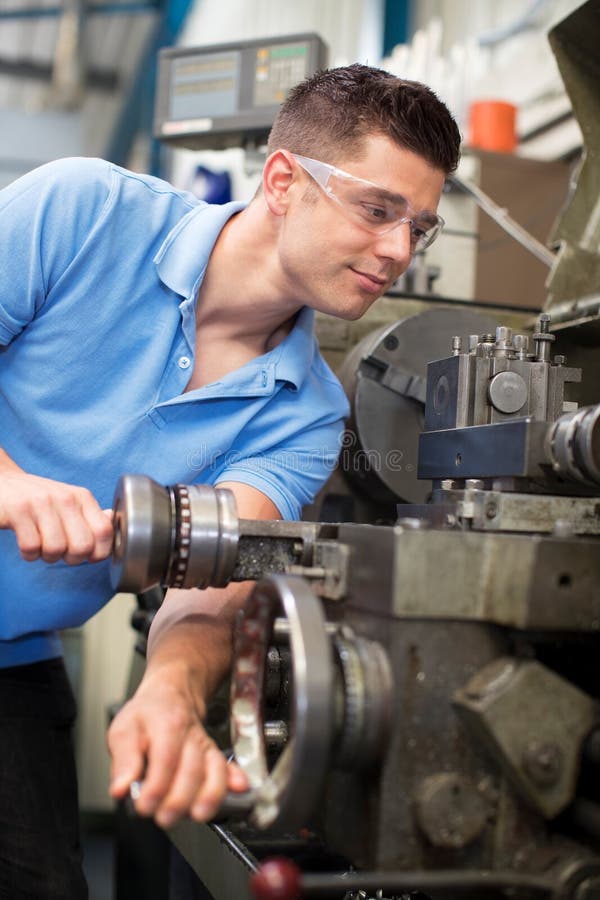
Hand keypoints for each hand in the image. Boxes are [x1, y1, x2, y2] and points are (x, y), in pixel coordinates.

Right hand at [0, 469, 112, 563]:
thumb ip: (90, 515)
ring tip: (42, 545)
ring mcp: (41, 503)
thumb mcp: (68, 501)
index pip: (105, 531)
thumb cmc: (37, 499)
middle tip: (61, 552)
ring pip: (56, 549)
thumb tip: (112, 521)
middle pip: (82, 546)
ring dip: (47, 556)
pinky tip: (27, 543)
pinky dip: (29, 554)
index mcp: (82, 497)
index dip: (99, 553)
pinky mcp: (18, 510)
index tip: (87, 556)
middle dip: (72, 559)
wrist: (3, 483)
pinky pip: (31, 548)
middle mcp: (65, 498)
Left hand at [107, 661, 247, 827]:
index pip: (165, 757)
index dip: (156, 786)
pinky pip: (227, 767)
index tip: (144, 806)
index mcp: (166, 725)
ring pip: (214, 769)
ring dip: (210, 794)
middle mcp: (190, 735)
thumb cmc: (146, 716)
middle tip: (165, 818)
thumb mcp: (124, 730)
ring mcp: (205, 745)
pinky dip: (235, 779)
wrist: (171, 697)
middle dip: (180, 798)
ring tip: (199, 814)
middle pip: (192, 767)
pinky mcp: (214, 755)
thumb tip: (120, 789)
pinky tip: (238, 790)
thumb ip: (123, 760)